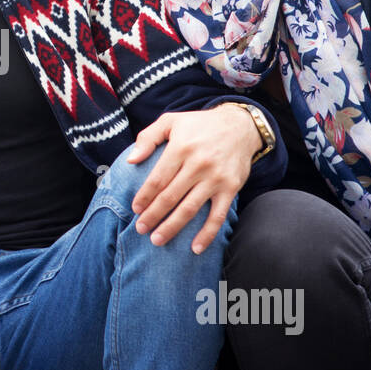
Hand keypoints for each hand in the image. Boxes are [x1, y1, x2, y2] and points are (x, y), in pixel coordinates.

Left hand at [126, 104, 259, 252]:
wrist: (240, 125)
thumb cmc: (199, 124)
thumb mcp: (171, 121)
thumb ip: (148, 138)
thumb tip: (131, 160)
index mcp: (180, 148)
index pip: (157, 179)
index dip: (144, 196)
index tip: (135, 209)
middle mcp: (198, 164)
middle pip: (170, 196)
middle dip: (153, 216)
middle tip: (140, 229)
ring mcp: (215, 178)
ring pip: (190, 209)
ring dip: (172, 227)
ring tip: (157, 239)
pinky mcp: (230, 188)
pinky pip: (218, 216)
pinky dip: (207, 234)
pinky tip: (195, 248)